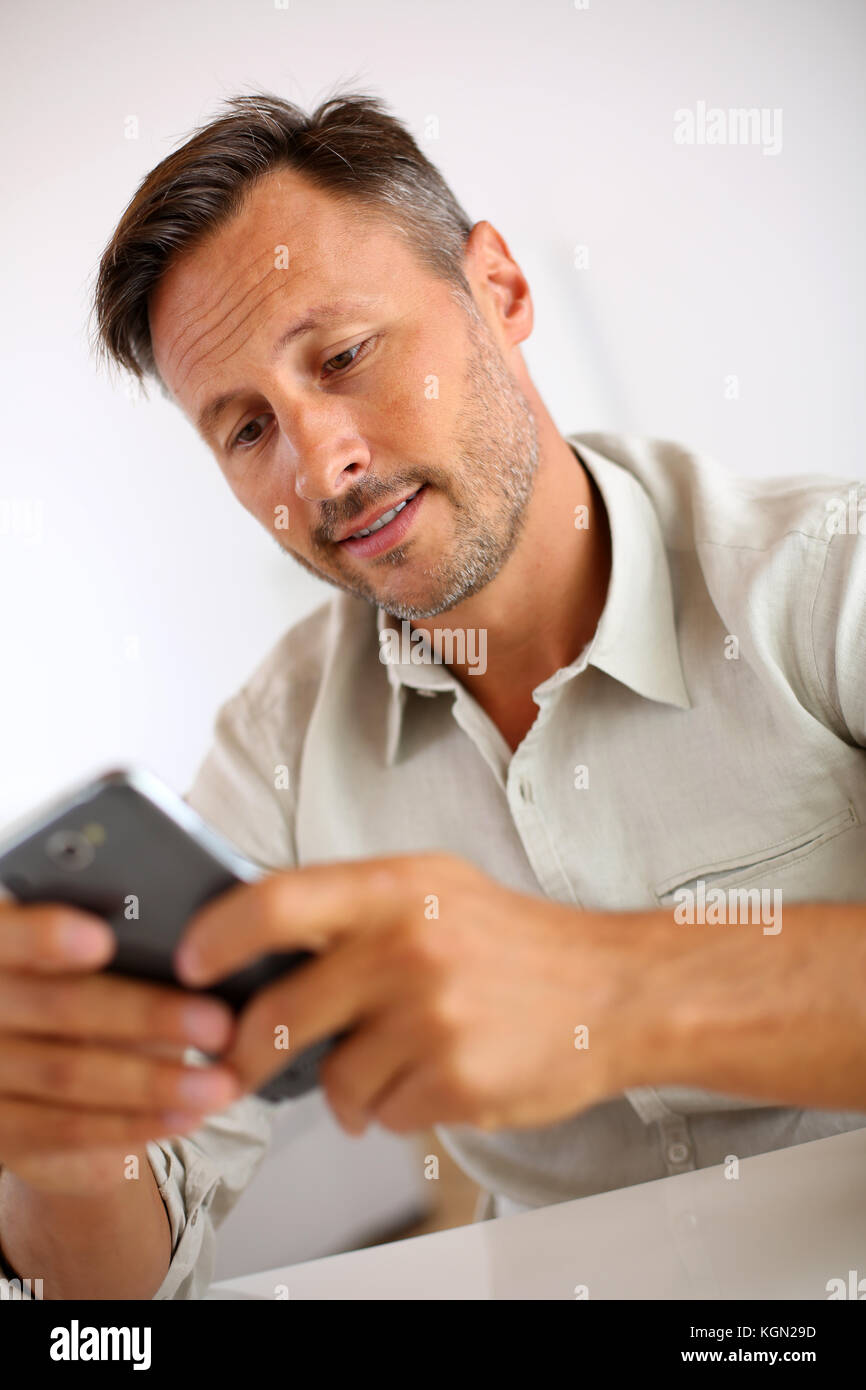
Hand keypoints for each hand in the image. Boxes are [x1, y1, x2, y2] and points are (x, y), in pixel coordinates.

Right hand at [0, 900, 239, 1192]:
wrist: (38, 1076)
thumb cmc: (82, 990)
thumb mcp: (90, 964)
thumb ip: (120, 950)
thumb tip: (191, 951)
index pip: (6, 936)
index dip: (45, 936)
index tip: (103, 941)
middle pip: (56, 1006)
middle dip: (144, 1016)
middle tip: (218, 1023)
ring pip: (67, 1074)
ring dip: (153, 1082)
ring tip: (219, 1083)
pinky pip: (66, 1128)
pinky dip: (133, 1122)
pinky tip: (185, 1115)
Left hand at [175, 854, 653, 1134]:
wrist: (616, 993)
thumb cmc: (517, 944)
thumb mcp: (434, 890)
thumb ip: (353, 909)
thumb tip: (255, 947)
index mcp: (397, 887)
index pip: (275, 901)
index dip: (217, 937)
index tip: (190, 965)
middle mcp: (409, 944)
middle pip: (280, 1012)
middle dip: (246, 1054)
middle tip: (238, 1064)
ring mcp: (432, 1015)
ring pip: (332, 1080)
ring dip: (349, 1086)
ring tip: (400, 1057)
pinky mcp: (454, 1078)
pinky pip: (380, 1114)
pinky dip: (394, 1108)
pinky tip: (437, 1075)